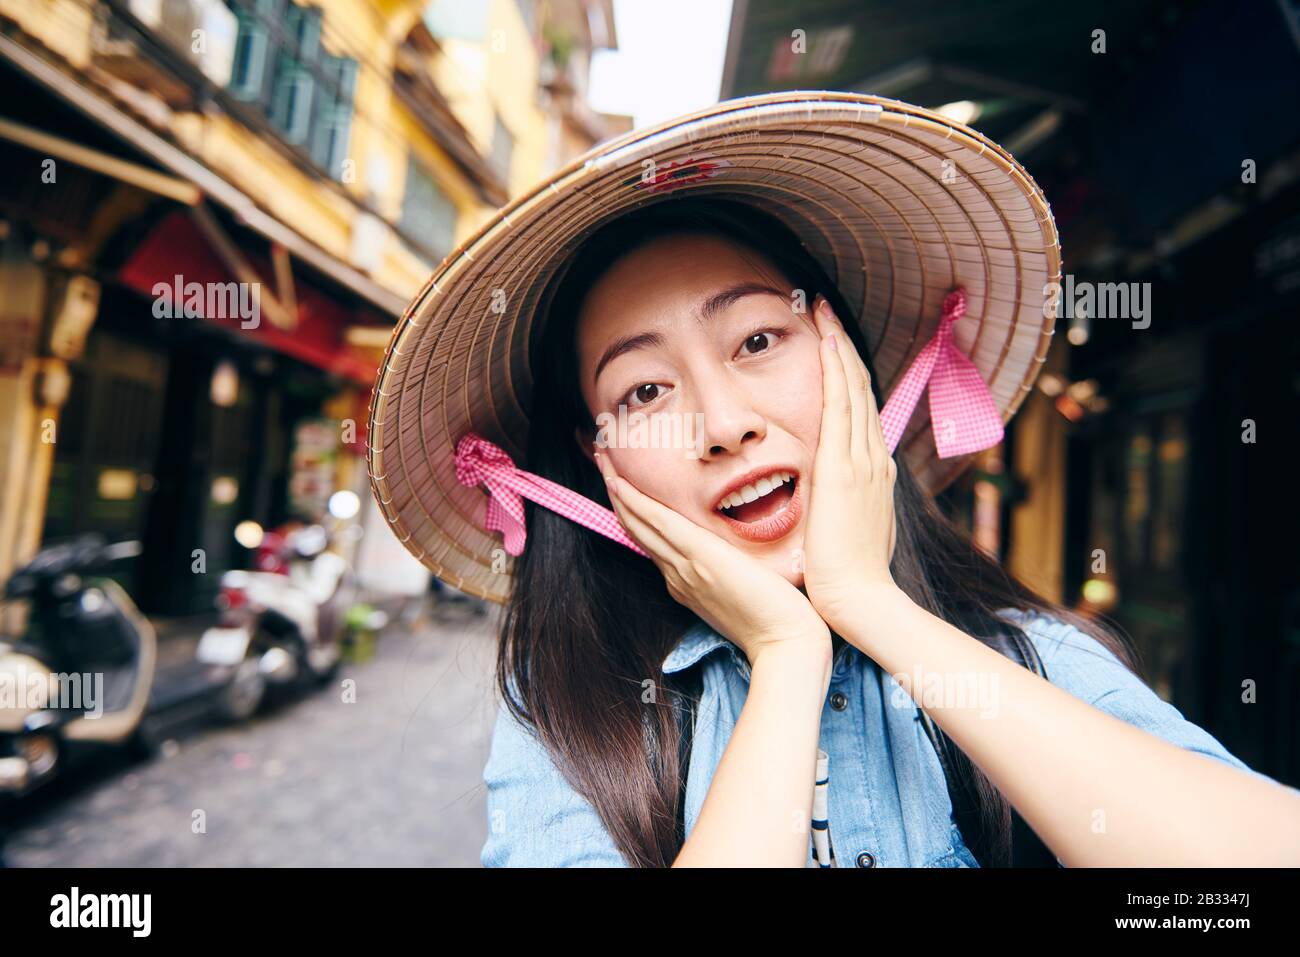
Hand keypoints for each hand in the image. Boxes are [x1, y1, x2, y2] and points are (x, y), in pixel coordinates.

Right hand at [593, 450, 830, 667]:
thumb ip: (733, 574)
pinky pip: (660, 523)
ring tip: (604, 461)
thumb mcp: (747, 594)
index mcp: (685, 583)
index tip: (621, 485)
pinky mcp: (700, 557)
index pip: (652, 541)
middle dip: (617, 495)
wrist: (785, 645)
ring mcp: (685, 567)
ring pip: (641, 523)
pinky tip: (621, 484)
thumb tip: (735, 556)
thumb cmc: (777, 622)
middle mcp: (677, 575)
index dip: (633, 512)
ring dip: (619, 492)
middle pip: (637, 529)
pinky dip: (637, 502)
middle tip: (601, 461)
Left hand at [801, 295, 899, 633]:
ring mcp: (862, 460)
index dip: (846, 375)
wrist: (859, 601)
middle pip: (859, 389)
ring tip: (823, 309)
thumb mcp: (846, 533)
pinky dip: (836, 368)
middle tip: (826, 310)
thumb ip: (838, 508)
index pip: (858, 413)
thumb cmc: (846, 577)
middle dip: (843, 347)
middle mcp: (873, 459)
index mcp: (871, 475)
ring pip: (852, 387)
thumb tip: (826, 500)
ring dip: (838, 345)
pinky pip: (841, 404)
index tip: (830, 346)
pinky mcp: (845, 466)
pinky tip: (826, 339)